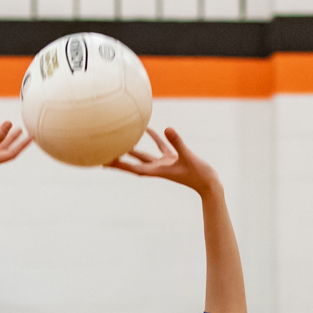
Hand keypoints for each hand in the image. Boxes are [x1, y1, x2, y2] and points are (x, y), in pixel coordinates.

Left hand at [107, 127, 222, 195]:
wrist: (209, 184)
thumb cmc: (200, 174)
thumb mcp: (188, 157)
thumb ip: (177, 142)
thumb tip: (167, 128)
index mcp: (158, 170)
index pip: (134, 167)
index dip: (119, 165)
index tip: (104, 163)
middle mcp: (157, 167)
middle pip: (133, 162)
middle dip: (119, 159)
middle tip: (102, 154)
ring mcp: (164, 163)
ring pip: (143, 154)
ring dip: (131, 148)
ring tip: (118, 141)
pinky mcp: (172, 158)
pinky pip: (159, 146)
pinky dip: (153, 137)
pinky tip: (147, 128)